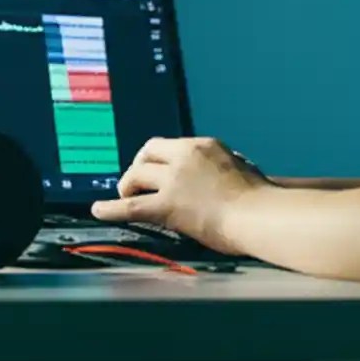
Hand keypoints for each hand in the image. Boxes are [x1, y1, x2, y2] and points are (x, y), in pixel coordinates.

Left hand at [90, 136, 269, 254]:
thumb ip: (221, 170)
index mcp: (204, 146)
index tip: (156, 170)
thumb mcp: (240, 171)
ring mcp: (175, 180)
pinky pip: (130, 206)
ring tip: (124, 196)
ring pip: (136, 175)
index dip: (157, 158)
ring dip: (127, 185)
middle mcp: (185, 156)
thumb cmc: (260, 200)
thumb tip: (217, 178)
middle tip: (136, 182)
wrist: (260, 215)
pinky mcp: (168, 205)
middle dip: (138, 166)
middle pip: (147, 153)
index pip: (169, 145)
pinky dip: (110, 208)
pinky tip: (99, 210)